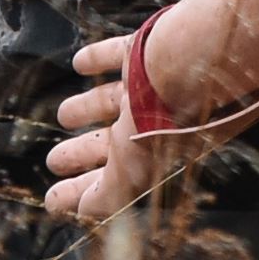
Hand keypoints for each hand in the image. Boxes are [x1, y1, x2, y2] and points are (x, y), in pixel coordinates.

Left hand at [45, 38, 161, 223]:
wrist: (203, 59)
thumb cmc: (172, 119)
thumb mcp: (135, 170)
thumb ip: (109, 195)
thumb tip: (83, 211)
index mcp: (154, 152)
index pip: (115, 178)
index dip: (84, 191)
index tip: (55, 199)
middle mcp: (154, 120)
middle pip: (112, 141)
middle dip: (83, 154)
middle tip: (56, 162)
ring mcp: (152, 85)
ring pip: (112, 100)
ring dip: (86, 108)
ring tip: (64, 115)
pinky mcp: (150, 48)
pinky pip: (117, 53)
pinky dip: (97, 59)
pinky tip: (80, 62)